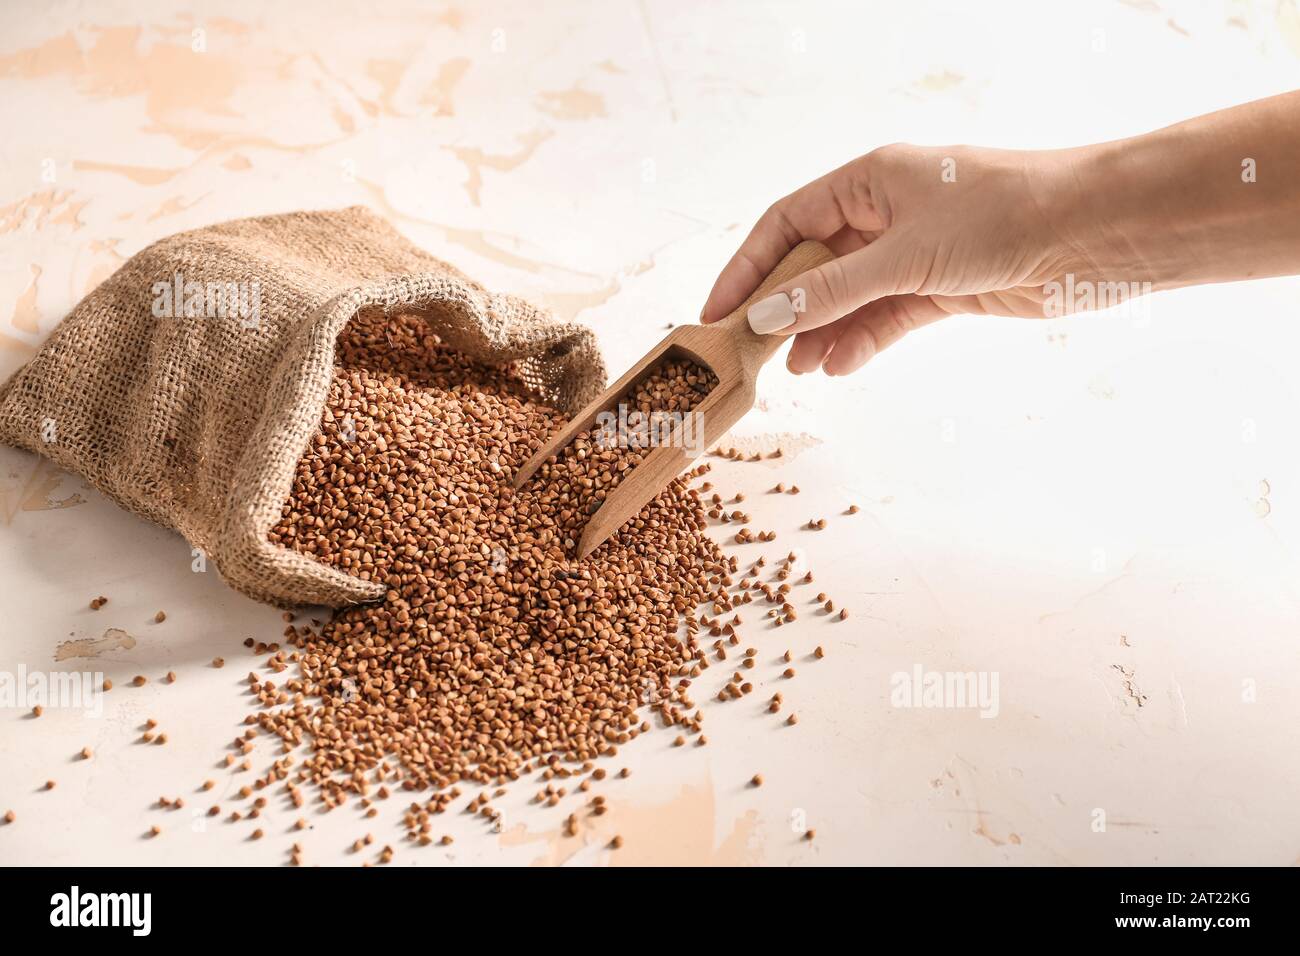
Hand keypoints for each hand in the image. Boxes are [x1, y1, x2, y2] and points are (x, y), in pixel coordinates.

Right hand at [701, 143, 1091, 375]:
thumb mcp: (903, 256)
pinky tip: (839, 367)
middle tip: (752, 352)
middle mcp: (885, 213)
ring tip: (797, 370)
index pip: (786, 222)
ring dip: (821, 333)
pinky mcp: (941, 288)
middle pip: (813, 263)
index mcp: (868, 180)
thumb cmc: (1002, 215)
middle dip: (783, 308)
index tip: (717, 313)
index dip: (747, 267)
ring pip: (848, 297)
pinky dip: (862, 341)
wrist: (1092, 234)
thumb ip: (831, 291)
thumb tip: (765, 317)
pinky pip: (885, 317)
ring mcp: (913, 253)